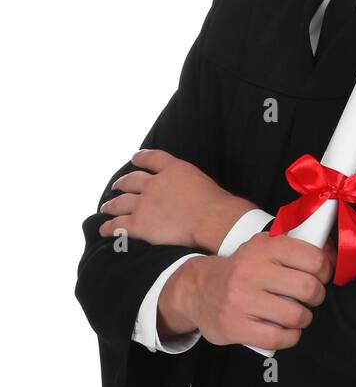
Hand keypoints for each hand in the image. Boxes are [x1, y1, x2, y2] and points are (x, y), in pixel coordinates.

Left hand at [98, 148, 257, 250]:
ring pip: (120, 202)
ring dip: (111, 205)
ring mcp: (144, 203)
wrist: (213, 220)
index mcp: (174, 170)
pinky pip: (118, 225)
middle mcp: (155, 184)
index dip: (141, 158)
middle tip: (116, 186)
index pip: (153, 159)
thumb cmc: (220, 206)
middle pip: (132, 180)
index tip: (135, 158)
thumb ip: (193, 186)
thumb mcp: (206, 185)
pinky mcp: (139, 224)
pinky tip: (104, 229)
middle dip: (122, 183)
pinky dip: (109, 227)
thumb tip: (199, 197)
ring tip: (106, 207)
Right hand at [159, 231, 335, 350]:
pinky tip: (288, 331)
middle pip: (308, 288)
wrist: (198, 290)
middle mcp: (250, 271)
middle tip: (310, 298)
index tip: (321, 277)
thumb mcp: (263, 249)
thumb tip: (334, 256)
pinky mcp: (234, 326)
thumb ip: (295, 249)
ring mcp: (240, 299)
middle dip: (317, 297)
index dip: (325, 271)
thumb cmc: (242, 271)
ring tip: (297, 315)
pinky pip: (279, 337)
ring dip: (304, 318)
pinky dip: (291, 337)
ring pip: (296, 315)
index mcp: (263, 247)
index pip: (313, 258)